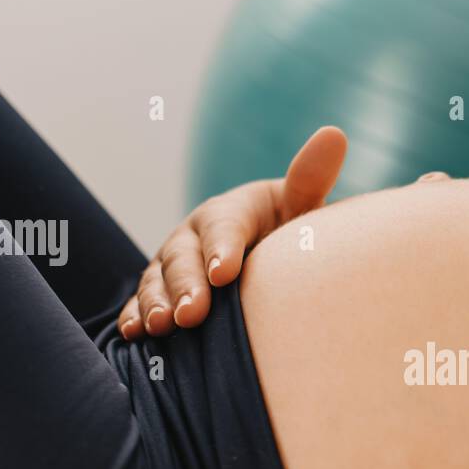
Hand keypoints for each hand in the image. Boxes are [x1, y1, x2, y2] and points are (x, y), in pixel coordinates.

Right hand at [119, 125, 347, 339]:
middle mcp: (194, 235)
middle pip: (183, 256)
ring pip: (157, 280)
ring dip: (155, 302)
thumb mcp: (300, 206)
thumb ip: (310, 178)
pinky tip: (133, 333)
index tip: (224, 272)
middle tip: (191, 313)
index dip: (222, 248)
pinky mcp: (160, 292)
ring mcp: (173, 264)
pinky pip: (140, 303)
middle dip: (185, 285)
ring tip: (160, 326)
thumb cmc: (288, 231)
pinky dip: (134, 316)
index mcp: (230, 212)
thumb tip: (334, 135)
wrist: (269, 258)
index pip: (224, 226)